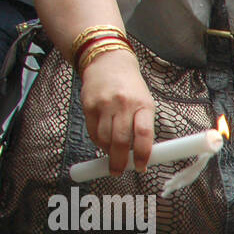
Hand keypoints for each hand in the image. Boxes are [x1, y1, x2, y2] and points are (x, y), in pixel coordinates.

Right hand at [79, 48, 154, 173]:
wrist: (107, 62)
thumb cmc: (131, 87)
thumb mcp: (145, 103)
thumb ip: (143, 127)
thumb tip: (141, 156)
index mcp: (142, 105)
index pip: (143, 134)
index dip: (142, 155)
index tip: (141, 167)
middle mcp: (123, 104)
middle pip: (120, 141)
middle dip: (120, 161)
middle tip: (120, 171)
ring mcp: (104, 104)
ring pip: (104, 139)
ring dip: (108, 153)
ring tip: (112, 157)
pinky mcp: (88, 105)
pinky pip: (92, 132)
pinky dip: (98, 142)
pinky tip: (103, 143)